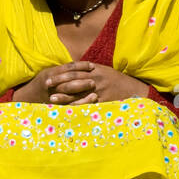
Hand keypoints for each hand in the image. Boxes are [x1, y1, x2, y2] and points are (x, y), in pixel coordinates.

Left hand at [13, 61, 147, 104]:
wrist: (133, 89)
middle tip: (46, 86)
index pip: (73, 71)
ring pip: (77, 94)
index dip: (60, 74)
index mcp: (94, 71)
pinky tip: (67, 109)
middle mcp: (95, 80)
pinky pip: (87, 105)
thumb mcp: (104, 71)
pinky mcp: (102, 101)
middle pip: (73, 81)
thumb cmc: (117, 80)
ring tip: (52, 98)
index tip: (49, 77)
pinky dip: (76, 107)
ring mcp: (98, 91)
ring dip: (64, 96)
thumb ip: (89, 70)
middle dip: (58, 84)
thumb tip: (75, 68)